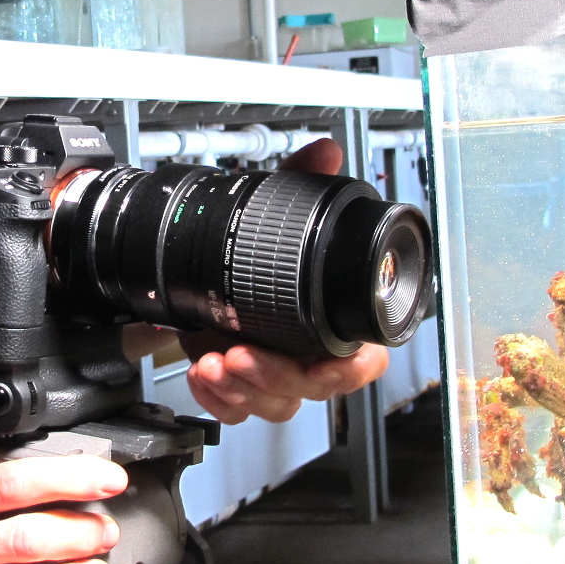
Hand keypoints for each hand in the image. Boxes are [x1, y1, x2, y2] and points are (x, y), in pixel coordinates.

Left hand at [131, 138, 388, 423]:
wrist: (211, 274)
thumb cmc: (260, 252)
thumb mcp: (278, 212)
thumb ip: (302, 181)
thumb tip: (325, 152)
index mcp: (333, 324)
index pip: (363, 360)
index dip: (346, 368)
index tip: (318, 361)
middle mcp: (307, 355)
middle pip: (310, 388)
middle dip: (275, 376)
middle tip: (242, 353)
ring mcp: (275, 374)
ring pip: (275, 404)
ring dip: (244, 389)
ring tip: (214, 363)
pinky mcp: (240, 386)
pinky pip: (237, 411)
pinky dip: (218, 400)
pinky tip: (201, 375)